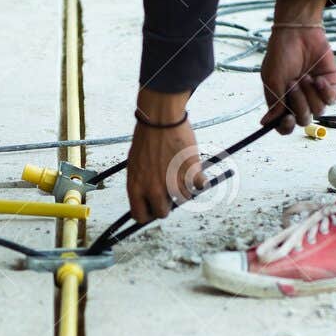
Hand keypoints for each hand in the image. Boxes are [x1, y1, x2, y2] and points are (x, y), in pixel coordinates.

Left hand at [126, 92, 200, 222]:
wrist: (160, 120)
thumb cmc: (146, 139)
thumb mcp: (135, 165)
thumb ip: (141, 184)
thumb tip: (148, 199)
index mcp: (136, 187)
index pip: (140, 216)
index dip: (148, 213)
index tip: (153, 208)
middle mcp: (153, 189)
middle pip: (162, 213)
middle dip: (167, 205)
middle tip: (169, 192)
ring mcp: (172, 183)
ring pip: (182, 199)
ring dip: (184, 188)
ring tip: (179, 171)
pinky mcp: (189, 175)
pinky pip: (198, 187)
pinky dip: (199, 180)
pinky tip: (194, 170)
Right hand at [260, 0, 335, 133]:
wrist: (299, 33)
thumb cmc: (281, 54)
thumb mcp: (272, 79)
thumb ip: (274, 103)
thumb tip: (266, 123)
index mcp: (282, 102)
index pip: (285, 126)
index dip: (286, 126)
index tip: (287, 118)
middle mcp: (299, 101)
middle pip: (303, 120)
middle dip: (299, 104)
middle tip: (294, 83)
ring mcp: (315, 94)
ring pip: (318, 111)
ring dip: (310, 93)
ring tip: (305, 76)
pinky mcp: (329, 86)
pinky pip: (331, 100)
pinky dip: (323, 90)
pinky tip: (318, 77)